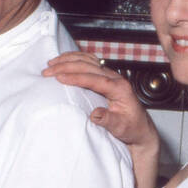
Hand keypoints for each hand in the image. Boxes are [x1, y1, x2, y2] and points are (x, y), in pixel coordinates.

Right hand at [43, 52, 159, 155]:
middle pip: (88, 65)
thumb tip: (95, 114)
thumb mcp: (121, 128)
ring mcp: (111, 75)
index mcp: (120, 88)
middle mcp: (115, 78)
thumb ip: (108, 120)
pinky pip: (90, 62)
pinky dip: (75, 59)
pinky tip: (64, 60)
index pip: (94, 78)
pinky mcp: (106, 77)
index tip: (58, 77)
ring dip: (68, 60)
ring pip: (88, 60)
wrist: (140, 128)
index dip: (75, 77)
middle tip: (47, 71)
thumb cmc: (131, 128)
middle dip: (66, 66)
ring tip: (51, 63)